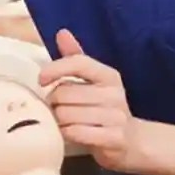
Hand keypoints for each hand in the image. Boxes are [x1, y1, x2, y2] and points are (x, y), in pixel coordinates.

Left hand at [39, 29, 143, 171]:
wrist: (133, 141)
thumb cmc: (104, 108)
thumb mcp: (92, 82)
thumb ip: (75, 58)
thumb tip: (62, 33)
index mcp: (108, 75)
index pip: (78, 62)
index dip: (55, 68)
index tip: (41, 80)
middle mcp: (114, 93)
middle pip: (65, 92)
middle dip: (54, 102)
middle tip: (59, 108)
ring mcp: (116, 117)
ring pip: (66, 114)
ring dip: (59, 120)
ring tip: (67, 122)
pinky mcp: (114, 138)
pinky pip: (76, 132)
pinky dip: (68, 134)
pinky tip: (72, 134)